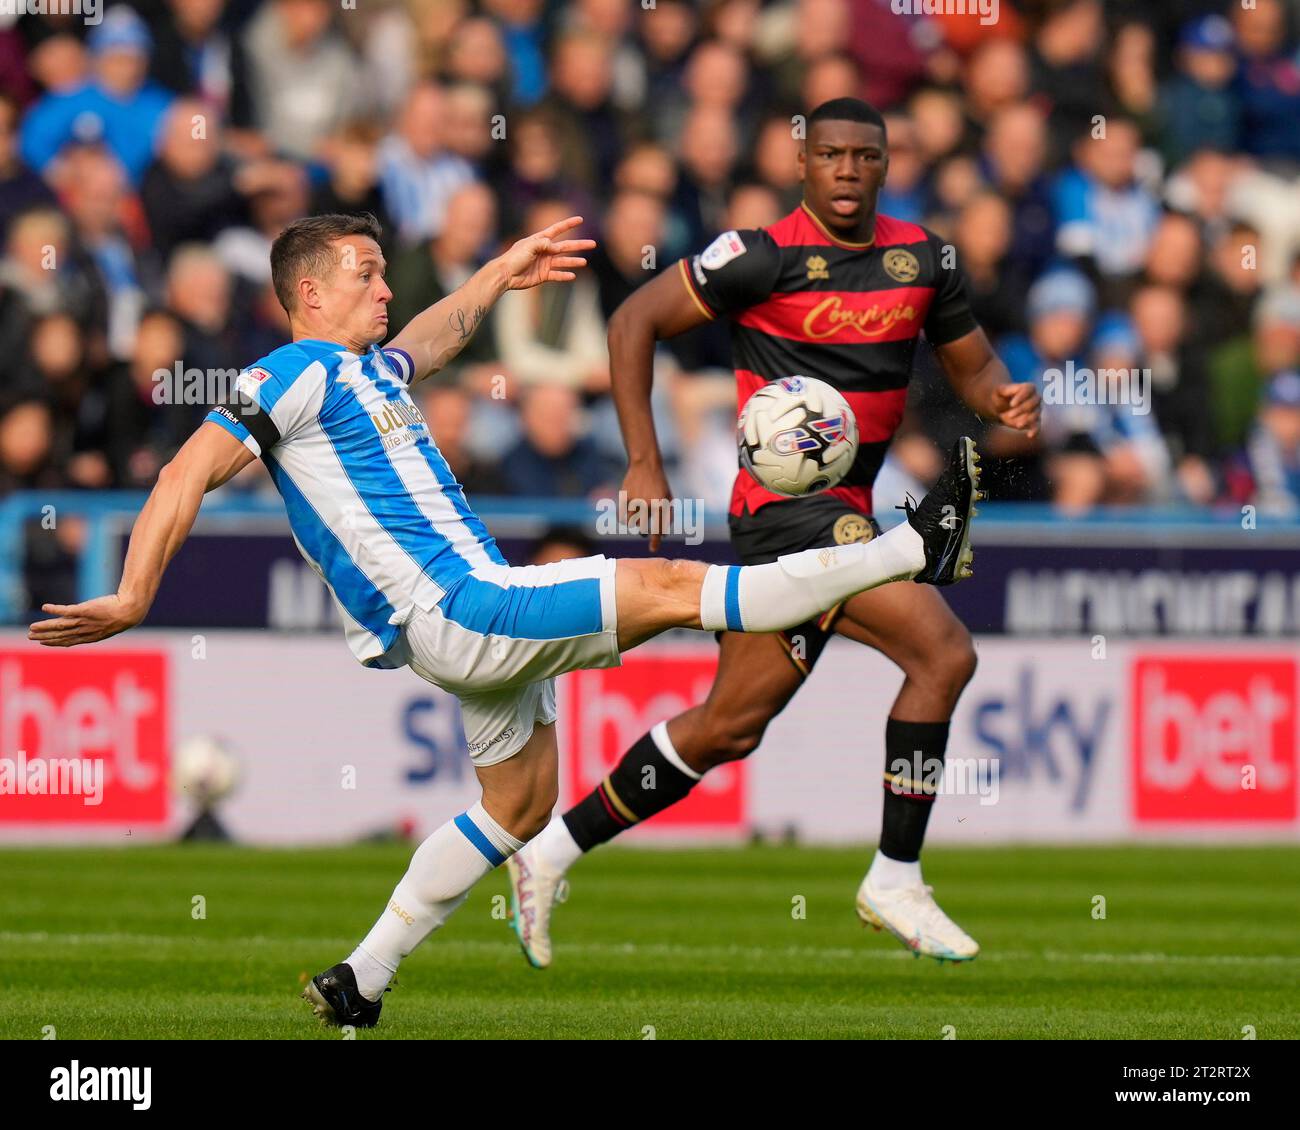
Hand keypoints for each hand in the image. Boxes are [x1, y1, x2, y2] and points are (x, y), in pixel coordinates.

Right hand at [28, 594, 145, 647]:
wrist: (129, 611)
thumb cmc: (121, 617)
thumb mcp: (107, 626)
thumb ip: (95, 630)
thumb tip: (91, 629)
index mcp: (89, 637)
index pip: (68, 641)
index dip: (54, 643)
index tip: (43, 643)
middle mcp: (84, 631)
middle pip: (60, 635)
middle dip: (44, 636)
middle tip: (30, 636)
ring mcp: (83, 621)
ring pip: (60, 626)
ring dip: (44, 627)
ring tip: (32, 627)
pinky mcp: (84, 610)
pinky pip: (66, 611)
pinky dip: (55, 610)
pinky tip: (45, 608)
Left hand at [499, 216, 595, 290]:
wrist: (505, 274)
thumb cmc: (514, 257)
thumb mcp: (529, 246)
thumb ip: (543, 244)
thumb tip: (556, 247)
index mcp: (540, 240)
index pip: (557, 229)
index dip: (569, 224)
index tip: (580, 219)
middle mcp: (544, 250)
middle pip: (565, 246)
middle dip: (579, 245)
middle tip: (593, 244)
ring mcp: (544, 263)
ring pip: (563, 261)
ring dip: (574, 261)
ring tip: (584, 262)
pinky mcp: (543, 275)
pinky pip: (556, 275)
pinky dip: (564, 275)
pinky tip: (573, 275)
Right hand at [621, 463, 672, 552]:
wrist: (646, 465)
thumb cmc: (659, 484)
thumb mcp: (668, 498)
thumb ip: (668, 516)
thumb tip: (663, 535)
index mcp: (660, 505)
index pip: (658, 528)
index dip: (655, 541)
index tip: (653, 550)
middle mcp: (647, 504)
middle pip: (641, 528)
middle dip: (642, 532)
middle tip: (643, 533)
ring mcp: (634, 501)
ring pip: (630, 523)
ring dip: (634, 524)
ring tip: (637, 519)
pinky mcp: (624, 498)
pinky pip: (622, 516)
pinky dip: (624, 519)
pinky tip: (627, 516)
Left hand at [991, 382, 1040, 437]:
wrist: (1000, 407)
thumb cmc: (1000, 397)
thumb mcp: (1000, 391)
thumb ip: (1006, 389)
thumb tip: (1016, 389)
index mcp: (1028, 388)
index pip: (1029, 390)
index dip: (1021, 397)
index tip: (1011, 404)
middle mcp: (1035, 398)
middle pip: (1033, 403)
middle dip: (1022, 409)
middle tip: (1010, 415)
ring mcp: (1036, 410)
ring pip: (1035, 414)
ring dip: (1027, 420)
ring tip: (1018, 425)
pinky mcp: (1034, 421)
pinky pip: (1037, 426)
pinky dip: (1035, 431)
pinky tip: (1030, 435)